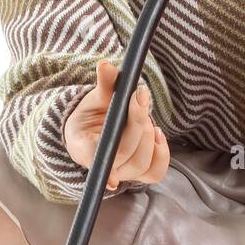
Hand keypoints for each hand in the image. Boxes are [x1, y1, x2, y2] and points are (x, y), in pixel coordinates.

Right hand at [64, 59, 169, 190]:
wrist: (94, 131)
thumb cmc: (93, 114)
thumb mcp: (95, 97)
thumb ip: (104, 83)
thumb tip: (105, 65)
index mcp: (83, 148)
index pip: (95, 157)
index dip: (105, 168)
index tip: (112, 179)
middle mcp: (103, 165)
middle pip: (126, 153)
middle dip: (137, 122)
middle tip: (138, 96)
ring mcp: (123, 172)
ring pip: (142, 163)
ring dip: (148, 135)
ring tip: (143, 113)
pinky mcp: (139, 173)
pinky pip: (155, 172)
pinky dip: (161, 152)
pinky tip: (156, 132)